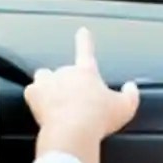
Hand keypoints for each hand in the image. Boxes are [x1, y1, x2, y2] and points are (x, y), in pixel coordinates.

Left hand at [26, 27, 139, 162]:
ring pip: (44, 77)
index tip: (82, 30)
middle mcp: (65, 73)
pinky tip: (41, 110)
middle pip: (63, 72)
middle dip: (67, 84)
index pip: (86, 50)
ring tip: (53, 100)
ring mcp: (47, 82)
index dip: (84, 40)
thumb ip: (130, 96)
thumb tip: (131, 88)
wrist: (72, 131)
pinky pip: (31, 92)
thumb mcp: (124, 108)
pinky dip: (35, 99)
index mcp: (86, 73)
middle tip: (73, 102)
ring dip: (47, 85)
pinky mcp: (33, 94)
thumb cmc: (98, 119)